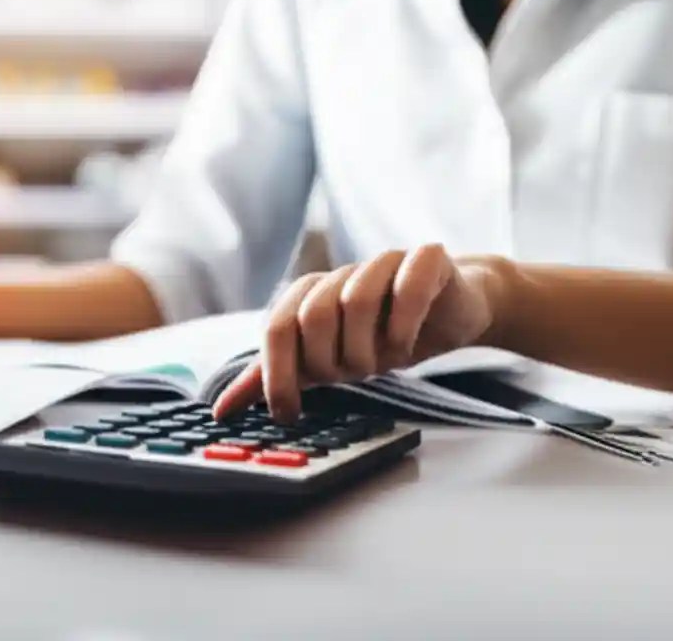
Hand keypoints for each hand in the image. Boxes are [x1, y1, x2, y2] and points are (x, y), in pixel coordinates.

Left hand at [213, 244, 508, 421]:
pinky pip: (409, 285)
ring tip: (380, 364)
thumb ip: (273, 378)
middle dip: (329, 360)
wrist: (451, 311)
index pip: (277, 327)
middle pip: (314, 314)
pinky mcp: (427, 260)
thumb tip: (221, 409)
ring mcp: (384, 262)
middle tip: (349, 377)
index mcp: (309, 294)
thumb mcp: (321, 362)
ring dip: (366, 346)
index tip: (288, 412)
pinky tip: (406, 345)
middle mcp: (341, 274)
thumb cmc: (380, 336)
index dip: (277, 373)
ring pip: (358, 298)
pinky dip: (404, 323)